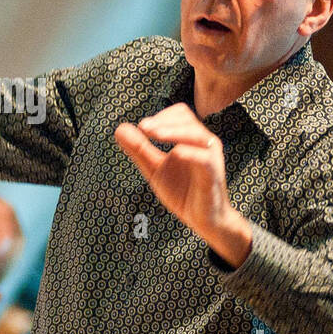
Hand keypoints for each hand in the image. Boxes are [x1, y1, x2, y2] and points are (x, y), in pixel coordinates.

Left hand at [115, 103, 252, 267]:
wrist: (203, 220)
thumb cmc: (183, 191)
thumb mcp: (155, 169)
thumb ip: (139, 149)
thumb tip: (119, 128)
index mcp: (190, 138)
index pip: (179, 113)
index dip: (161, 116)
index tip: (142, 127)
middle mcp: (203, 143)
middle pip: (186, 118)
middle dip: (163, 120)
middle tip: (144, 129)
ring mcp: (210, 157)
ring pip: (196, 134)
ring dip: (173, 131)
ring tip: (153, 135)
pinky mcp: (213, 174)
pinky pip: (205, 158)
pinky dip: (189, 153)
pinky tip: (174, 153)